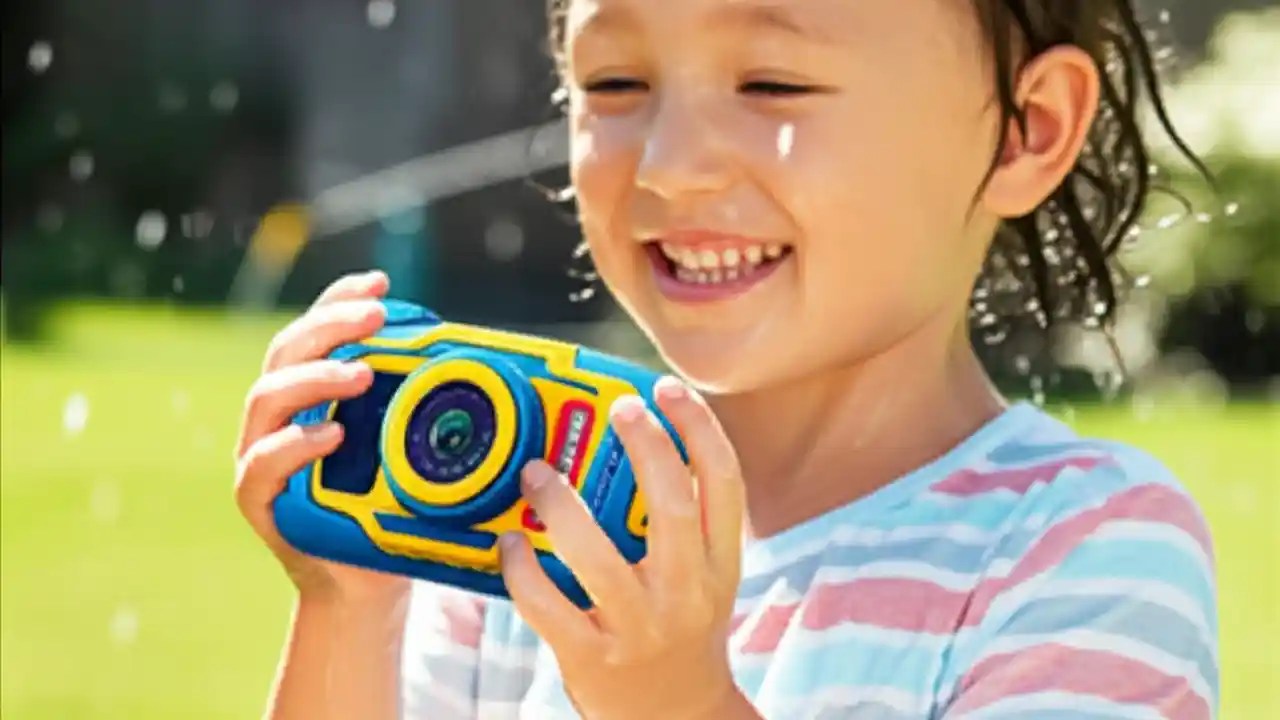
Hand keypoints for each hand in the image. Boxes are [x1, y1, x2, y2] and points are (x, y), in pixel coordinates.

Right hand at [234, 270, 409, 605]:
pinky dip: (296, 446)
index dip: (341, 298)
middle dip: (329, 325)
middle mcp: (279, 415)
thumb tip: (491, 365)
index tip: (381, 281)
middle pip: (287, 351)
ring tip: (359, 374)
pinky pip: (263, 464)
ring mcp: (261, 454)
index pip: (316, 330)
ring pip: (269, 398)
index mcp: (312, 392)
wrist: (366, 587)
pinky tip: (332, 437)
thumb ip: (426, 407)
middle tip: (375, 317)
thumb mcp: (415, 450)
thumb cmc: (392, 510)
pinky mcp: (258, 500)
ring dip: (315, 379)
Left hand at [498, 377, 751, 719]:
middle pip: (669, 504)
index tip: (665, 389)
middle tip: (615, 409)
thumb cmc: (681, 632)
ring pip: (594, 554)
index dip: (698, 427)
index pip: (723, 482)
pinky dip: (520, 568)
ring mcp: (638, 627)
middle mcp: (686, 594)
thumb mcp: (705, 578)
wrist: (673, 718)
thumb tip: (639, 442)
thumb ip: (685, 523)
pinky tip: (510, 544)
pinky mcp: (590, 656)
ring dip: (559, 504)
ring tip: (536, 472)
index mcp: (720, 567)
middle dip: (643, 444)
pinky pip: (545, 602)